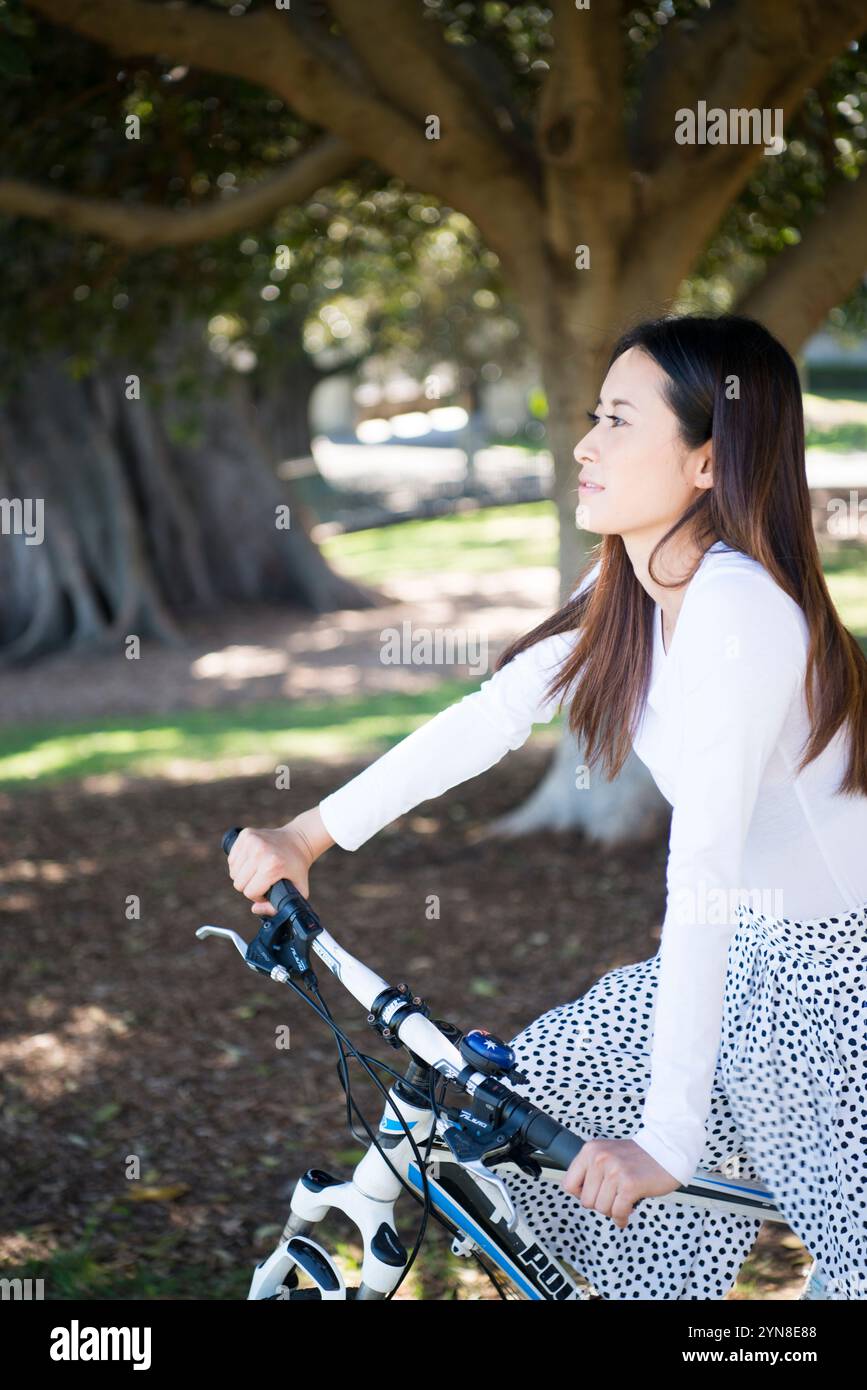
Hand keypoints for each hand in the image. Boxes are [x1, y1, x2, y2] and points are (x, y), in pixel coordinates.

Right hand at [227, 824, 312, 914]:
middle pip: (239, 883)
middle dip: (249, 887)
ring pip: (233, 872)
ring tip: (257, 872)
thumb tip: (254, 909)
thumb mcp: (298, 891)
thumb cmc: (297, 867)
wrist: (299, 840)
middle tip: (262, 881)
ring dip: (243, 875)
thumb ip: (277, 907)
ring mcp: (251, 841)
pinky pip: (231, 859)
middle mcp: (259, 851)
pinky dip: (238, 864)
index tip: (267, 890)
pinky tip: (251, 862)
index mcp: (272, 866)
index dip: (258, 896)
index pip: (250, 892)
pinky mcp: (245, 834)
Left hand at [561, 1138, 681, 1229]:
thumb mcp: (607, 1154)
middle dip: (601, 1204)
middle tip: (614, 1197)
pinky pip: (618, 1213)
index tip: (595, 1194)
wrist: (667, 1150)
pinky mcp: (629, 1184)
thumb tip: (580, 1196)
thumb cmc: (639, 1157)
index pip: (569, 1184)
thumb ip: (592, 1170)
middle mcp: (600, 1159)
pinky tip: (628, 1213)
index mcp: (590, 1150)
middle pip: (586, 1201)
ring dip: (614, 1210)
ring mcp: (614, 1171)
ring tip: (623, 1200)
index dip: (581, 1194)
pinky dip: (622, 1218)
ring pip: (602, 1209)